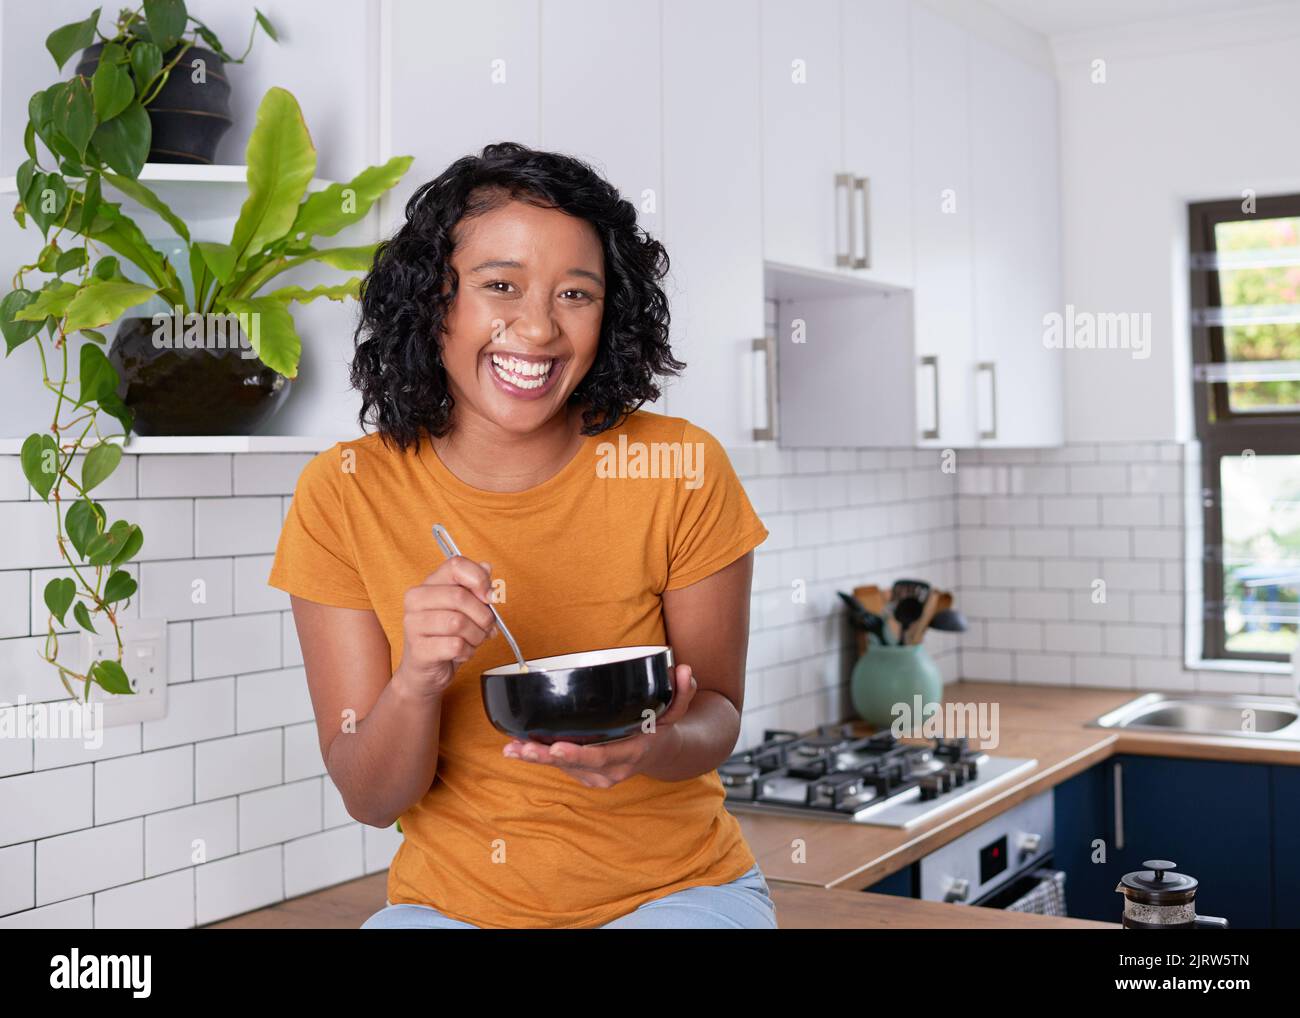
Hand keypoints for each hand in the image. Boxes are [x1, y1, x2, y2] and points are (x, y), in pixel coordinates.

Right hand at [393, 556, 496, 697]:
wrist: (425, 672)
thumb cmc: (446, 637)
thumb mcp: (464, 609)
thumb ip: (475, 588)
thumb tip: (487, 567)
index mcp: (428, 584)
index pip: (456, 565)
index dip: (479, 579)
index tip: (489, 596)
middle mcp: (415, 600)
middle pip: (460, 597)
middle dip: (483, 615)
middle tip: (486, 627)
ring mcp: (413, 625)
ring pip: (458, 623)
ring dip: (476, 636)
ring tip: (473, 640)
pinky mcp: (419, 649)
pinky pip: (455, 646)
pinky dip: (467, 652)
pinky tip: (461, 653)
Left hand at [502, 663, 697, 786]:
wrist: (660, 754)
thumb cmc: (662, 727)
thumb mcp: (675, 710)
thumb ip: (681, 692)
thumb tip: (685, 670)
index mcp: (632, 753)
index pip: (603, 756)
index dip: (578, 754)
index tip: (556, 747)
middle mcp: (613, 770)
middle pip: (575, 765)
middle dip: (545, 758)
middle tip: (521, 748)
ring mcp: (598, 776)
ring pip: (563, 768)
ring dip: (536, 759)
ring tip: (511, 749)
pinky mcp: (586, 775)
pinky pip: (561, 768)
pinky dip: (540, 759)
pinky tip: (517, 748)